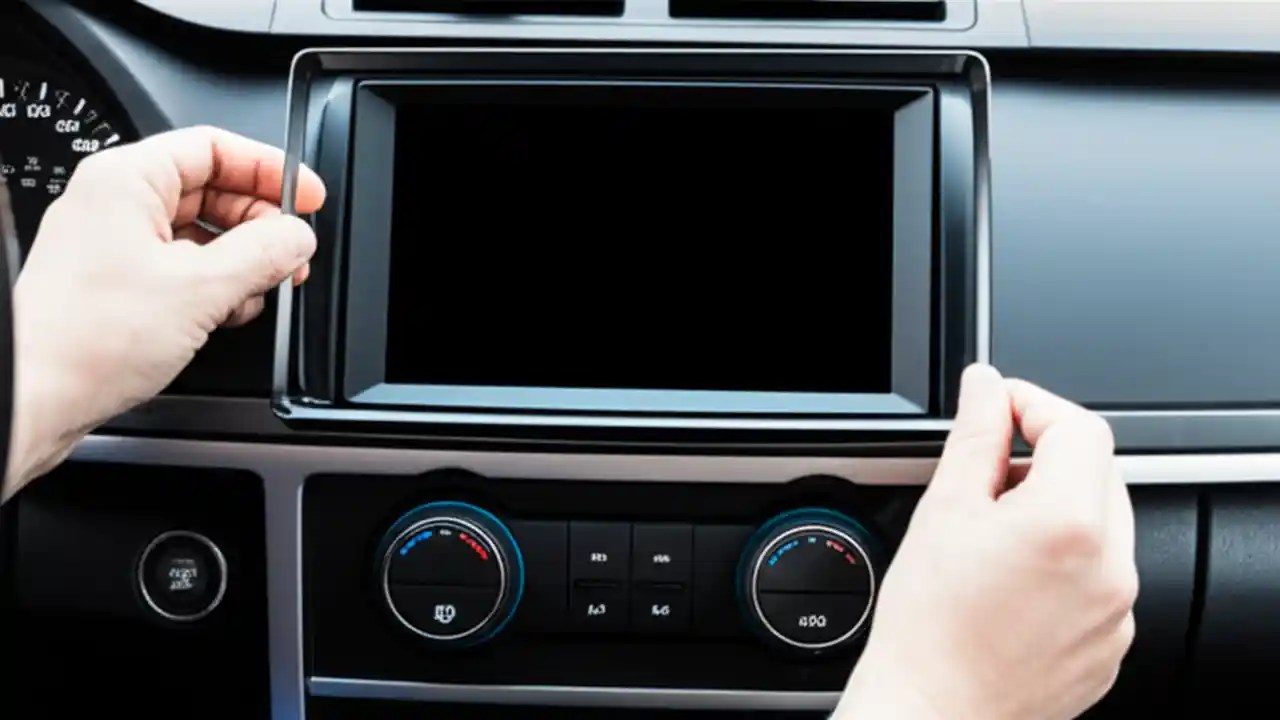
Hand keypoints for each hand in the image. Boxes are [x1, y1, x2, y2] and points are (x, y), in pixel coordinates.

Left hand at [4, 126, 325, 497]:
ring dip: (241, 260)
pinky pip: (181, 267)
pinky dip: (214, 285)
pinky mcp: (117, 283)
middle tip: (292, 252)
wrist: (33, 398)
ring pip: (199, 232)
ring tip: (263, 288)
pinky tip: (229, 311)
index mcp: (127, 180)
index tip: (306, 198)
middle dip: (260, 222)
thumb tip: (297, 235)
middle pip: (211, 190)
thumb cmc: (86, 339)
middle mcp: (115, 203)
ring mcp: (113, 244)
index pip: (215, 148)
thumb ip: (264, 253)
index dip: (269, 170)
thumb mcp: (202, 288)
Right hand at [834, 364, 1136, 719]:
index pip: (1078, 427)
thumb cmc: (929, 628)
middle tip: (988, 475)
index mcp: (1069, 525)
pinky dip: (1066, 562)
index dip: (1034, 405)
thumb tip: (987, 387)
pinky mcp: (1110, 644)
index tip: (1000, 409)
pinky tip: (1013, 579)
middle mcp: (1110, 568)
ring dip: (1057, 509)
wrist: (933, 711)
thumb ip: (975, 436)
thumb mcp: (944, 511)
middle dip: (1046, 457)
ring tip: (994, 535)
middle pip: (1097, 472)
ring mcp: (1116, 611)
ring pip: (1102, 526)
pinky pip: (1102, 578)